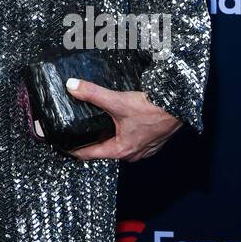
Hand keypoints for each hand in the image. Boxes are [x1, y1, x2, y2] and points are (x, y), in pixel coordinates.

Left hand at [63, 78, 181, 161]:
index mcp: (121, 150)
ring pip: (119, 145)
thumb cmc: (152, 109)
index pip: (89, 154)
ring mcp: (144, 149)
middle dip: (92, 141)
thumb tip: (72, 87)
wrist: (178, 106)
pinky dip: (123, 133)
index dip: (74, 150)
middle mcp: (132, 154)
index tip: (63, 146)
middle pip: (104, 150)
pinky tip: (120, 122)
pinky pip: (132, 140)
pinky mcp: (152, 142)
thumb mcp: (117, 101)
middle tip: (77, 131)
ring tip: (97, 125)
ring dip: (109, 137)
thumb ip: (93, 94)